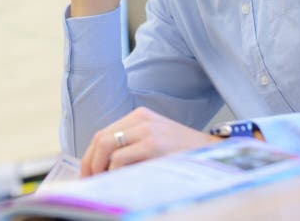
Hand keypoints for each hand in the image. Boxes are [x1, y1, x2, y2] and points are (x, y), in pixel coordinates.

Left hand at [80, 107, 219, 176]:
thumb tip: (102, 167)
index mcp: (140, 116)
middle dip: (89, 163)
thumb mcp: (155, 140)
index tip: (87, 174)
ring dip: (98, 168)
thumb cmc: (182, 153)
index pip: (103, 134)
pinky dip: (112, 172)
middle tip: (89, 182)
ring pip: (106, 146)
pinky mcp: (153, 145)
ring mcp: (147, 131)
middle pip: (100, 138)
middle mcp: (141, 119)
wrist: (211, 153)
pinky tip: (117, 182)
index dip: (90, 156)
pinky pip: (120, 158)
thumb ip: (132, 145)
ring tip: (101, 184)